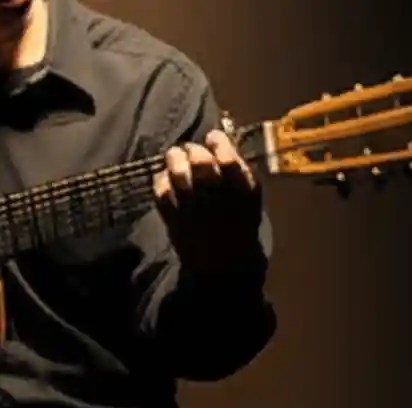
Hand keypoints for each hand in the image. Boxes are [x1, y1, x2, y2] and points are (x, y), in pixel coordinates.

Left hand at [153, 129, 262, 274]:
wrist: (223, 267)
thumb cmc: (239, 225)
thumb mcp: (250, 199)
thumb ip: (238, 170)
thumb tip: (219, 138)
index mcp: (242, 194)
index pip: (228, 160)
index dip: (218, 142)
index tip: (212, 136)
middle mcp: (217, 200)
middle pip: (201, 164)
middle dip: (194, 149)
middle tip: (190, 148)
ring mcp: (193, 211)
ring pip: (179, 175)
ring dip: (174, 159)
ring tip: (174, 156)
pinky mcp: (173, 221)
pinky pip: (161, 193)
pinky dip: (161, 180)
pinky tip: (165, 177)